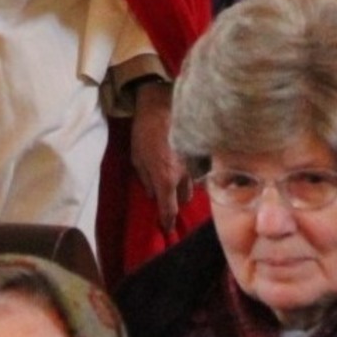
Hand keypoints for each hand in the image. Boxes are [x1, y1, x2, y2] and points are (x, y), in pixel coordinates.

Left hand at [129, 81, 188, 234]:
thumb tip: (154, 195)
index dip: (168, 222)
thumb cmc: (144, 132)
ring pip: (193, 187)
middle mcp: (183, 177)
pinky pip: (197, 172)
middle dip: (177, 203)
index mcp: (165, 180)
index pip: (169, 209)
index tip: (167, 230)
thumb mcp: (136, 158)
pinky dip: (191, 175)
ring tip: (175, 183)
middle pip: (184, 200)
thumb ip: (146, 180)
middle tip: (168, 200)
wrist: (162, 106)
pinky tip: (184, 168)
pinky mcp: (200, 155)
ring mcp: (194, 166)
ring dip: (184, 189)